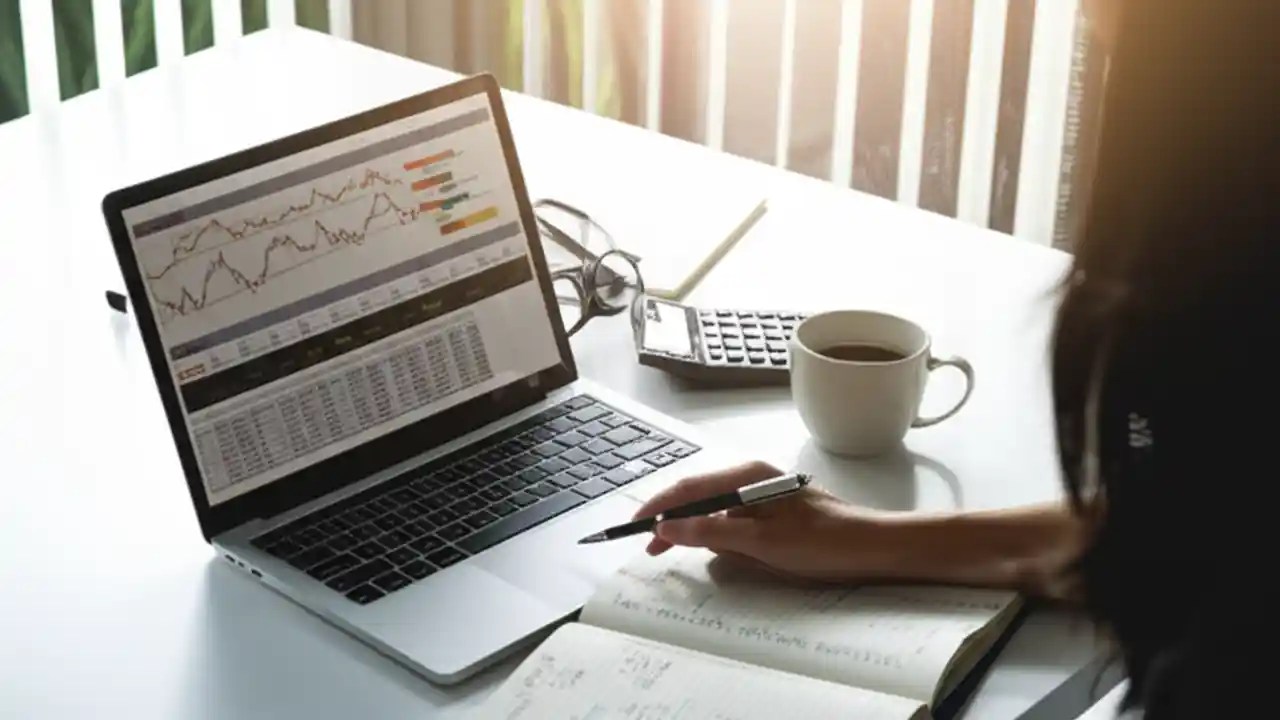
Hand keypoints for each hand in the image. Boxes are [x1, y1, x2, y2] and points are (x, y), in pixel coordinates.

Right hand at [634, 460, 886, 582]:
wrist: (872, 547)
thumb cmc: (821, 541)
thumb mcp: (760, 541)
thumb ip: (710, 532)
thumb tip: (667, 527)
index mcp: (747, 475)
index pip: (688, 488)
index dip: (657, 507)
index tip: (634, 526)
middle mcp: (752, 479)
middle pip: (697, 496)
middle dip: (671, 520)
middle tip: (649, 546)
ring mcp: (762, 496)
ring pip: (713, 510)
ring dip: (693, 529)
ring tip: (671, 549)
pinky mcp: (772, 513)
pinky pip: (732, 520)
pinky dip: (715, 535)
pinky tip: (712, 549)